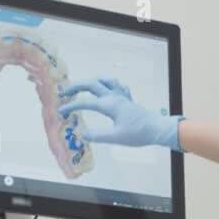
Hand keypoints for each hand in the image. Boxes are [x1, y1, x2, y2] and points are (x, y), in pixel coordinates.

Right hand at [58, 77, 182, 149]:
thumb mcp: (115, 138)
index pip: (85, 102)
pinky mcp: (128, 100)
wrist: (157, 129)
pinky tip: (108, 90)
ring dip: (94, 82)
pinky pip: (117, 86)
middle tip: (65, 93)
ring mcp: (122, 96)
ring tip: (85, 88)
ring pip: (105, 81)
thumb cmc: (138, 134)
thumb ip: (97, 136)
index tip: (61, 112)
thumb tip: (82, 134)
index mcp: (109, 105)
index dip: (71, 106)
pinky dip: (109, 85)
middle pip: (92, 84)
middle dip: (77, 86)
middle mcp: (114, 96)